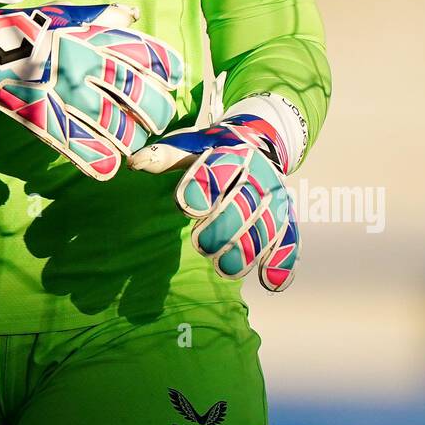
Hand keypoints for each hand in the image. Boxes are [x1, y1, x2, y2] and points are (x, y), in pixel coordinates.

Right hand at [0, 0, 183, 181]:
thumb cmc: (26, 26)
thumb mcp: (68, 13)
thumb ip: (103, 16)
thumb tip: (135, 17)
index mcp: (95, 36)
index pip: (149, 55)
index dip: (169, 71)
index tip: (175, 80)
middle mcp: (86, 64)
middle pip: (140, 95)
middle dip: (156, 112)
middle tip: (157, 122)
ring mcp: (65, 94)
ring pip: (116, 126)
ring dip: (131, 140)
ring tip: (133, 146)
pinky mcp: (44, 118)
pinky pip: (78, 147)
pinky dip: (96, 162)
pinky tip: (107, 168)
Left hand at [126, 112, 299, 290]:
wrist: (257, 142)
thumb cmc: (210, 149)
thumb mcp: (188, 145)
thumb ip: (163, 157)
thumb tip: (135, 163)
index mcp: (231, 153)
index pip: (218, 170)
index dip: (203, 188)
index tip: (185, 207)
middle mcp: (259, 175)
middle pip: (244, 203)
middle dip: (224, 225)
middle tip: (201, 245)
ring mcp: (275, 198)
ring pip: (267, 225)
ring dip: (249, 248)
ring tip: (226, 269)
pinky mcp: (285, 217)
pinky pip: (289, 240)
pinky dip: (282, 262)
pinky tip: (271, 283)